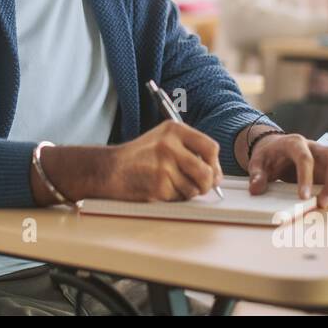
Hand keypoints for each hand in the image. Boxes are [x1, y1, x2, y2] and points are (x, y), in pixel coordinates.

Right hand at [103, 121, 223, 200]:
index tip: (212, 172)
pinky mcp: (158, 184)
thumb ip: (190, 151)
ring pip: (194, 188)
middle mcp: (170, 145)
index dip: (215, 164)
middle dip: (206, 184)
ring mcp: (164, 165)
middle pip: (206, 172)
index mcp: (174, 130)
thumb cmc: (139, 156)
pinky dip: (173, 198)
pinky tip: (160, 189)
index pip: (211, 147)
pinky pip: (179, 198)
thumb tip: (216, 175)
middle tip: (201, 187)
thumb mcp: (164, 140)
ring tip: (171, 184)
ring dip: (187, 192)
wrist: (111, 169)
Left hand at [246, 132, 327, 208]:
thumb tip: (256, 189)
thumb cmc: (270, 155)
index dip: (306, 177)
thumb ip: (256, 174)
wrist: (278, 148)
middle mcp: (316, 146)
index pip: (304, 157)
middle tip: (323, 204)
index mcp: (295, 143)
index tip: (303, 197)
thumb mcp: (258, 162)